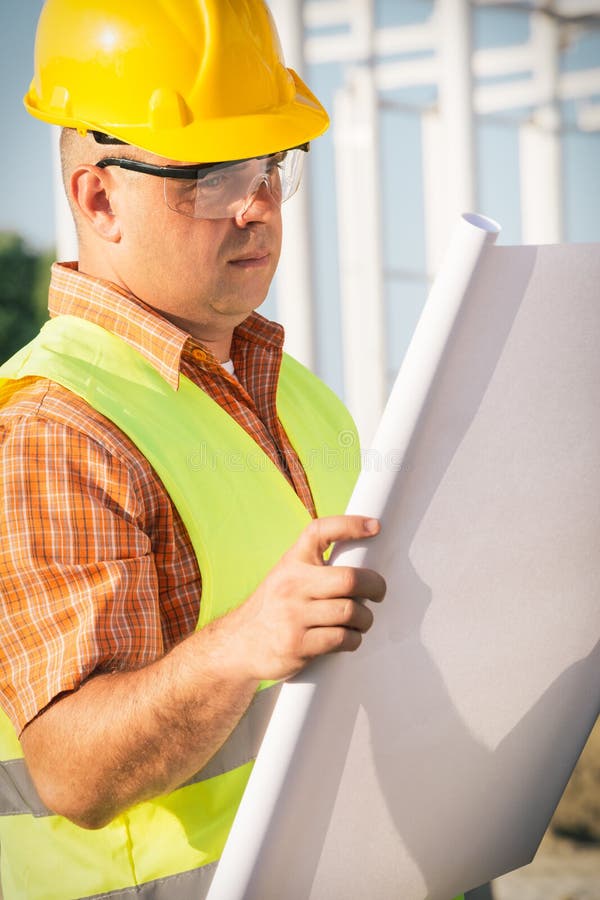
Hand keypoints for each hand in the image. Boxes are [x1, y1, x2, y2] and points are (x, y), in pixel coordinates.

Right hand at [223, 515, 385, 682]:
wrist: (240, 644)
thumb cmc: (273, 608)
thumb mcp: (286, 576)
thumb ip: (315, 567)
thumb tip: (362, 561)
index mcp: (292, 562)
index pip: (321, 531)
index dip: (350, 525)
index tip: (374, 527)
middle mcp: (292, 584)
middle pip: (350, 579)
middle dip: (375, 586)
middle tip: (378, 593)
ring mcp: (294, 615)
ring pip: (351, 612)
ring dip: (365, 619)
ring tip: (362, 621)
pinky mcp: (298, 644)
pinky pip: (342, 639)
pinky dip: (354, 639)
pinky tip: (349, 637)